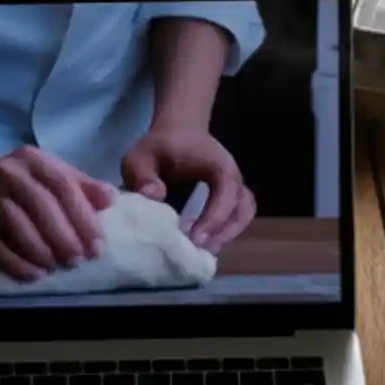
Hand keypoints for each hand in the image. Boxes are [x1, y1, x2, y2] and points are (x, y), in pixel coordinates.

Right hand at [0, 146, 115, 280]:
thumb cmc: (18, 178)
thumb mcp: (48, 171)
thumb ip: (80, 185)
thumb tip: (111, 200)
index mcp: (35, 161)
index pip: (63, 185)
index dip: (82, 216)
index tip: (98, 242)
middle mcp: (11, 175)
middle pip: (42, 206)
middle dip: (64, 237)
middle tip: (79, 259)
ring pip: (18, 226)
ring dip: (42, 251)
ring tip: (58, 266)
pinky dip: (16, 263)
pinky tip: (34, 275)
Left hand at [121, 128, 255, 252]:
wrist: (176, 133)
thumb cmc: (161, 146)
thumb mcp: (141, 156)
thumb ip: (143, 175)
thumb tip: (154, 196)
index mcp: (217, 164)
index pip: (227, 191)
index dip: (215, 216)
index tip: (195, 237)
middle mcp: (232, 177)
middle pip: (244, 208)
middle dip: (224, 233)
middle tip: (198, 251)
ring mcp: (233, 188)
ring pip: (244, 215)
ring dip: (227, 236)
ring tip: (202, 252)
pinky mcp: (229, 198)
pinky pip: (237, 218)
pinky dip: (224, 233)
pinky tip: (203, 244)